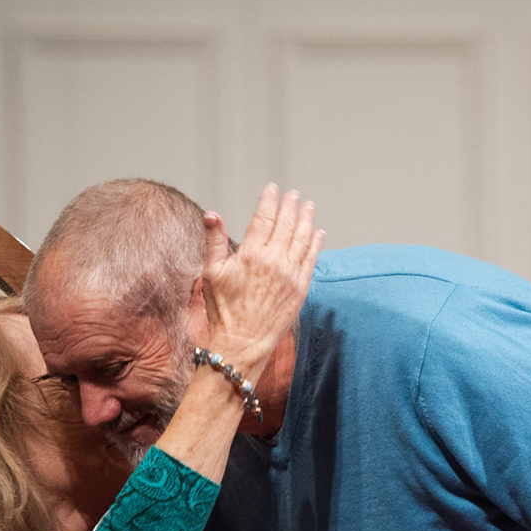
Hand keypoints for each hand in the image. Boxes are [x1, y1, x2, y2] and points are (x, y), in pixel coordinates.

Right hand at [199, 184, 324, 379]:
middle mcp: (274, 260)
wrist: (243, 342)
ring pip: (302, 238)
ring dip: (307, 220)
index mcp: (251, 254)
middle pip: (286, 224)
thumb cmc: (224, 310)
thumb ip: (215, 241)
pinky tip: (319, 233)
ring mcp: (290, 274)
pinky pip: (312, 260)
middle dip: (291, 206)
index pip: (264, 218)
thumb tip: (211, 214)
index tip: (272, 189)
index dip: (269, 200)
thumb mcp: (212, 273)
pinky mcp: (301, 288)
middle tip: (294, 194)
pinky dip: (316, 244)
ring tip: (308, 206)